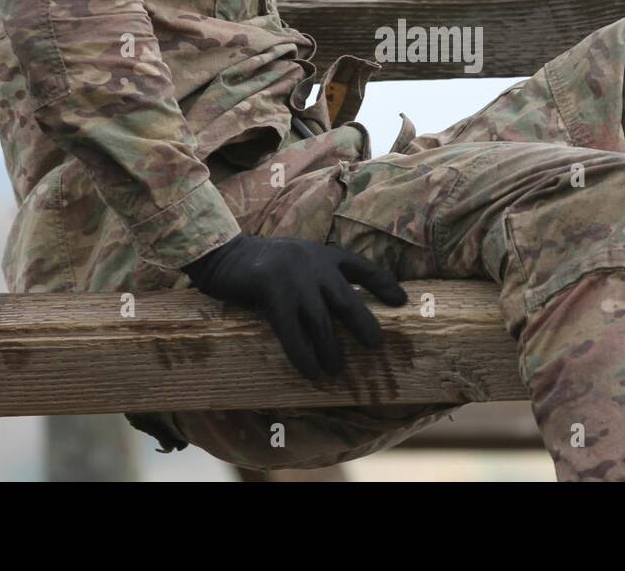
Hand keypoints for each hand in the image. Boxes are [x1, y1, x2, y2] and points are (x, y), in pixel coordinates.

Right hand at [182, 233, 407, 379]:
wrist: (223, 253)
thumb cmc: (261, 262)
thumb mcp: (298, 259)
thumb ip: (318, 276)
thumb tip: (341, 308)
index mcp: (323, 254)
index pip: (362, 266)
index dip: (383, 283)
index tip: (401, 300)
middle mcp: (314, 264)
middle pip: (347, 299)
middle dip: (364, 324)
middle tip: (376, 346)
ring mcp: (294, 278)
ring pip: (321, 321)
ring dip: (331, 349)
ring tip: (337, 370)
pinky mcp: (272, 291)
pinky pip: (292, 332)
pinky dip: (303, 355)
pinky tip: (311, 372)